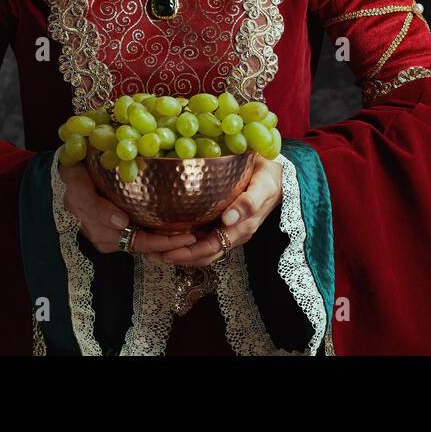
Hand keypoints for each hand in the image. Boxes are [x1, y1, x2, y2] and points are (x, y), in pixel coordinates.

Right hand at [58, 159, 197, 258]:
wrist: (70, 170)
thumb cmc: (76, 178)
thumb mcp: (79, 190)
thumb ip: (97, 207)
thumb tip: (121, 223)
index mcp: (102, 234)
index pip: (138, 243)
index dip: (162, 243)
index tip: (186, 236)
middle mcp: (108, 239)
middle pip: (145, 247)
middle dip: (170, 245)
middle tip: (196, 237)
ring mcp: (113, 236)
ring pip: (145, 244)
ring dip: (167, 242)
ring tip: (192, 234)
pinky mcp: (118, 228)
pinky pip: (141, 235)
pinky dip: (159, 234)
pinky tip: (176, 228)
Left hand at [157, 155, 283, 266]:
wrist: (279, 174)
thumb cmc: (269, 176)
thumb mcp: (263, 185)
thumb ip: (249, 202)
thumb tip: (228, 220)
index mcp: (242, 228)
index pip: (210, 248)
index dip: (188, 253)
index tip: (165, 252)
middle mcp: (234, 234)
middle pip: (203, 254)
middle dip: (178, 256)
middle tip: (151, 253)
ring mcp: (229, 230)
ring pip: (202, 249)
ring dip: (180, 252)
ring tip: (155, 248)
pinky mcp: (225, 223)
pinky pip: (204, 238)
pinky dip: (187, 240)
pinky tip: (171, 234)